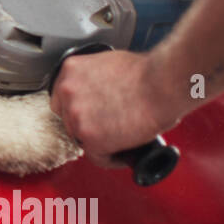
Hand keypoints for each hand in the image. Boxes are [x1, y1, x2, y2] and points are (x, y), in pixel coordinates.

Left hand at [49, 50, 186, 160]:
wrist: (162, 84)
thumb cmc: (146, 73)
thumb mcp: (109, 64)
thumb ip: (95, 79)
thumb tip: (99, 92)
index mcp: (71, 70)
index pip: (62, 97)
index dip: (77, 109)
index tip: (89, 115)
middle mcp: (68, 91)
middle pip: (69, 119)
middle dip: (87, 124)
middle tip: (107, 127)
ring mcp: (76, 116)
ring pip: (81, 138)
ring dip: (98, 141)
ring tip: (118, 140)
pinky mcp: (91, 137)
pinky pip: (97, 157)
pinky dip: (110, 158)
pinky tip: (122, 154)